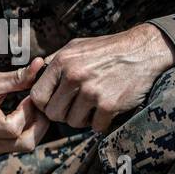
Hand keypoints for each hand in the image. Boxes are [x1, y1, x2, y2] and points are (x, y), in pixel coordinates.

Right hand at [0, 58, 49, 155]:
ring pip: (26, 145)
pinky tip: (27, 113)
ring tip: (34, 107)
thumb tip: (38, 64)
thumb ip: (16, 77)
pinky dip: (29, 129)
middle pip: (25, 143)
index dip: (26, 112)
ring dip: (36, 126)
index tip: (29, 97)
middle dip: (39, 123)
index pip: (13, 128)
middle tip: (39, 104)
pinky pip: (20, 143)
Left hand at [27, 24, 174, 132]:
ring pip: (73, 122)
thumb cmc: (106, 49)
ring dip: (83, 118)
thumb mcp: (76, 47)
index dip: (44, 104)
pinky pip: (95, 127)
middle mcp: (74, 76)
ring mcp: (92, 91)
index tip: (54, 104)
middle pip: (54, 113)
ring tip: (93, 105)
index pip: (38, 95)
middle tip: (76, 107)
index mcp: (62, 61)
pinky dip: (101, 122)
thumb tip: (32, 76)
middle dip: (63, 114)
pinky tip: (107, 109)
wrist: (142, 51)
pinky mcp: (109, 104)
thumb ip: (54, 62)